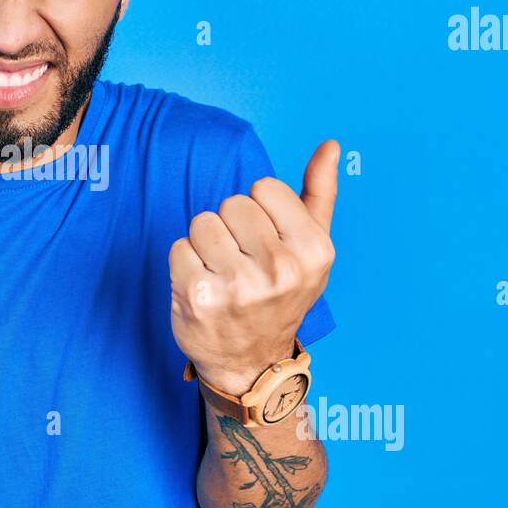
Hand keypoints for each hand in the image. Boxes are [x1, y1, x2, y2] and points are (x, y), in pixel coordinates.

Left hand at [169, 139, 338, 395]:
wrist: (252, 363)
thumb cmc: (281, 296)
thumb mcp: (311, 248)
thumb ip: (319, 193)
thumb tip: (329, 144)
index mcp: (313, 251)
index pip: (263, 187)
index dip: (259, 211)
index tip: (265, 243)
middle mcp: (280, 269)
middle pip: (231, 203)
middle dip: (231, 228)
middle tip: (241, 262)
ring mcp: (238, 285)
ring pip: (202, 222)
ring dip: (205, 245)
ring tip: (222, 274)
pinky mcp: (199, 296)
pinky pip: (178, 247)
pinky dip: (184, 264)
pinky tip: (202, 288)